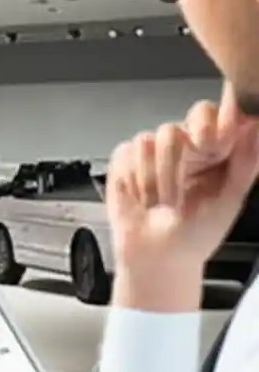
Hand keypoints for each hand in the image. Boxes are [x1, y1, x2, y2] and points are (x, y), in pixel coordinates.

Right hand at [106, 83, 258, 309]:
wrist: (156, 257)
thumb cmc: (196, 234)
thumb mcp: (230, 200)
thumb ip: (245, 162)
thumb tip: (256, 128)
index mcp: (219, 150)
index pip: (223, 114)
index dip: (220, 118)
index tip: (215, 140)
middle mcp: (188, 144)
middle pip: (186, 120)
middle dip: (185, 151)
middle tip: (185, 177)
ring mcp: (155, 149)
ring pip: (154, 138)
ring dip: (160, 178)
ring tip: (165, 203)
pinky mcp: (126, 158)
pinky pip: (129, 152)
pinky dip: (137, 180)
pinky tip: (144, 198)